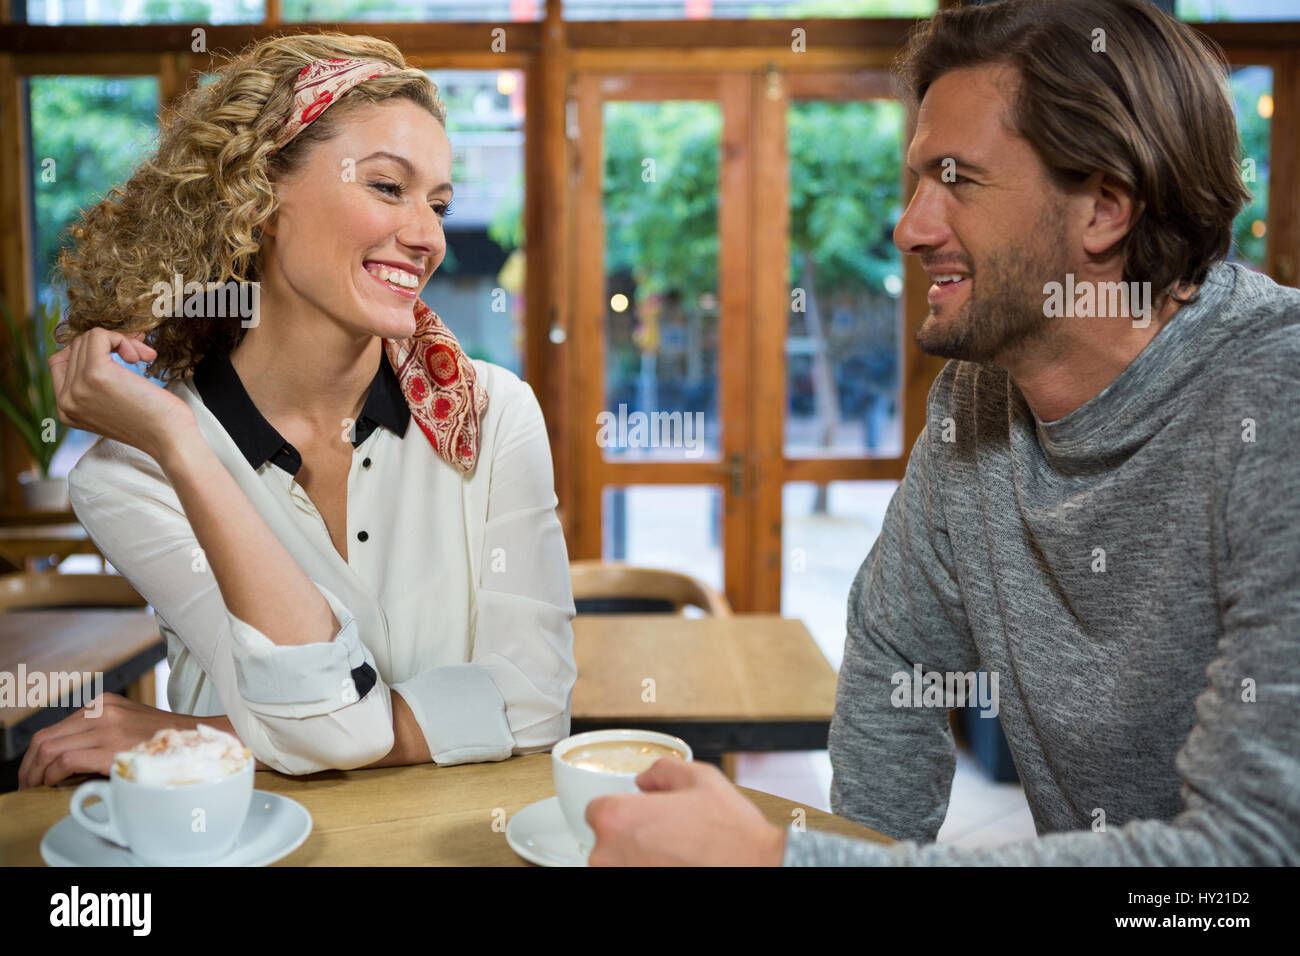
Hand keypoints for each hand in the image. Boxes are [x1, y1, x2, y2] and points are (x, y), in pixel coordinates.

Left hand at [19, 692, 206, 788]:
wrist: (201, 742)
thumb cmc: (168, 742)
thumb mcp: (132, 727)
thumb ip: (104, 734)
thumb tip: (70, 762)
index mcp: (106, 703)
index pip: (55, 728)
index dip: (37, 754)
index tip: (36, 772)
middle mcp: (102, 710)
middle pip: (45, 737)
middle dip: (30, 765)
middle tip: (29, 784)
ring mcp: (107, 726)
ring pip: (49, 748)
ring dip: (35, 773)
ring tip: (36, 788)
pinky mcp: (112, 746)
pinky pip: (65, 759)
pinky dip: (51, 775)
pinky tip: (53, 784)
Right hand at [48, 326, 194, 462]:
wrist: (171, 439)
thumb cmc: (156, 422)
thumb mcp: (116, 405)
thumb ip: (99, 384)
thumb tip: (104, 342)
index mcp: (67, 410)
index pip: (60, 363)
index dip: (89, 352)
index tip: (121, 354)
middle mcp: (65, 401)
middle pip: (76, 348)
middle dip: (111, 344)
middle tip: (140, 354)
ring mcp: (77, 388)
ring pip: (87, 340)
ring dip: (121, 341)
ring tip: (143, 357)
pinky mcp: (95, 374)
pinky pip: (98, 336)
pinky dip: (121, 338)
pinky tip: (140, 356)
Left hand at [585, 758, 787, 865]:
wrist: (756, 869)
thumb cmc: (729, 833)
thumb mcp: (699, 778)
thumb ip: (661, 770)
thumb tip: (645, 780)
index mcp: (615, 818)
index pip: (598, 811)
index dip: (625, 810)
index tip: (645, 815)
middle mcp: (608, 855)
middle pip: (607, 841)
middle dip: (632, 837)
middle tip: (668, 835)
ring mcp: (622, 880)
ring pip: (620, 865)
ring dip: (640, 859)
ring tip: (677, 854)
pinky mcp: (635, 896)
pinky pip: (635, 876)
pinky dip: (651, 871)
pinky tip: (679, 865)